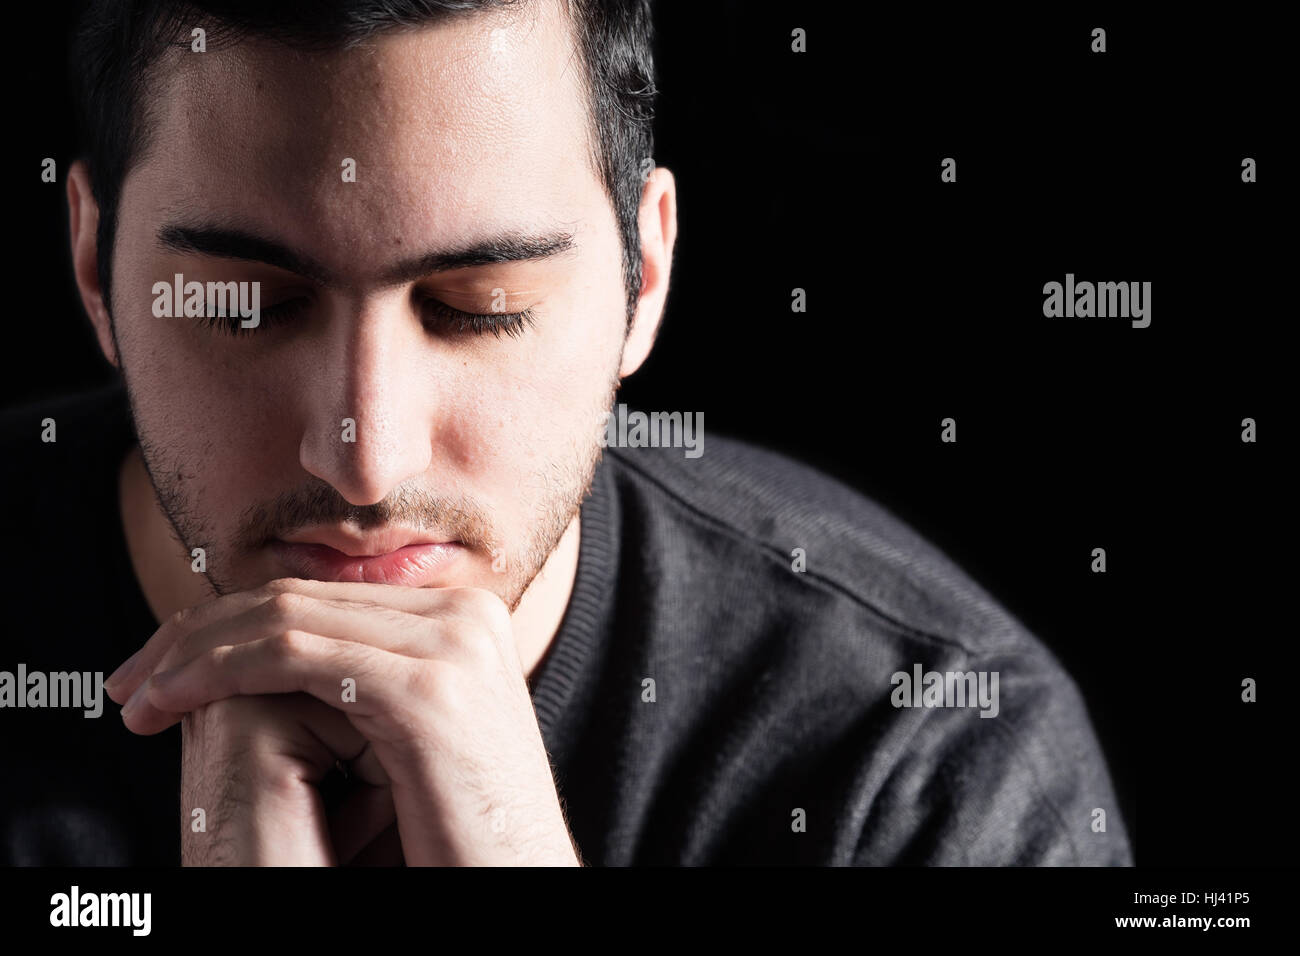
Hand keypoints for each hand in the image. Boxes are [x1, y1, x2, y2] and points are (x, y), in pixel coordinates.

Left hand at [106, 578, 579, 865]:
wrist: (519, 883)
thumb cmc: (457, 834)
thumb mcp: (406, 743)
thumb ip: (361, 684)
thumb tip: (270, 658)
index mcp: (462, 619)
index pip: (320, 597)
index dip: (231, 625)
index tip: (166, 670)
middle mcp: (464, 615)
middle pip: (296, 598)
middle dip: (197, 635)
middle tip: (134, 682)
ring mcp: (452, 643)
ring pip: (283, 619)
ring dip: (193, 655)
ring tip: (141, 699)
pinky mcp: (426, 687)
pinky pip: (290, 656)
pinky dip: (216, 672)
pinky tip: (172, 702)